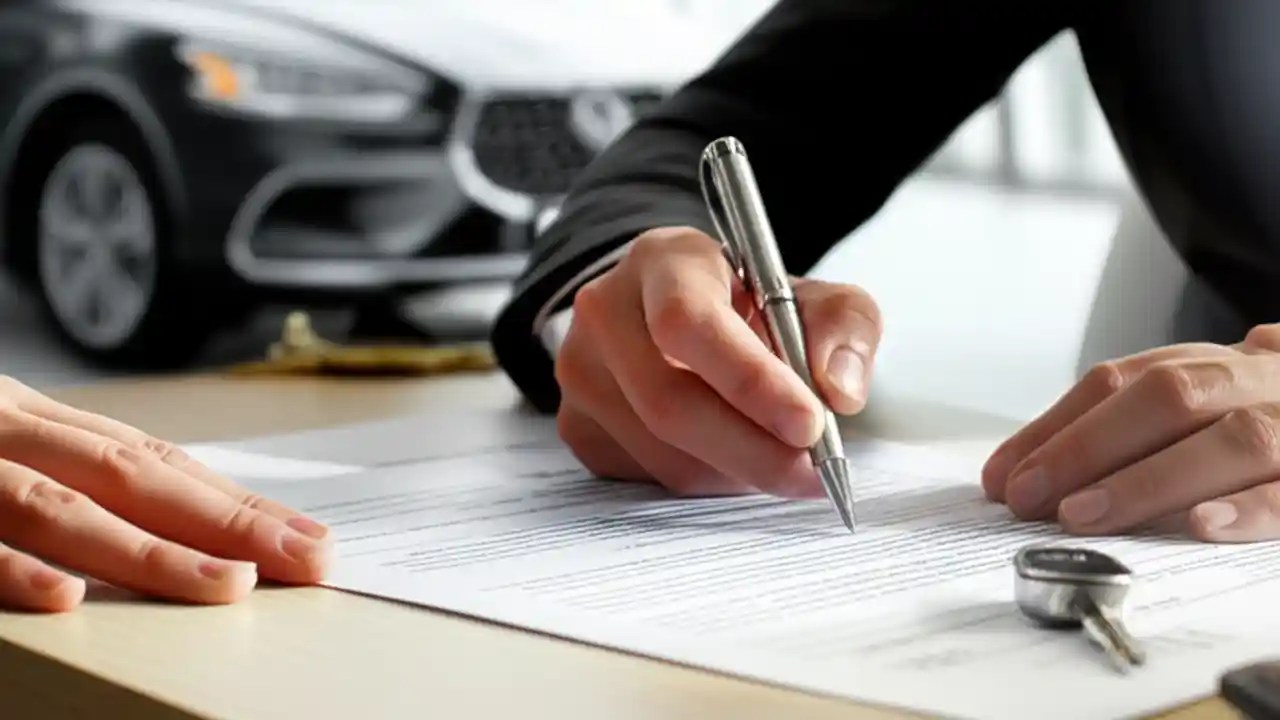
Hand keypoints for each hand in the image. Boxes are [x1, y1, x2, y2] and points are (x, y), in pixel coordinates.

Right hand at [0, 376, 330, 612]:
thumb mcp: (3, 444)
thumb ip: (68, 475)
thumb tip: (176, 527)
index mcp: (39, 421)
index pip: (157, 463)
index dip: (235, 503)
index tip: (307, 540)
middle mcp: (13, 433)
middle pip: (131, 477)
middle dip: (226, 523)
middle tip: (303, 559)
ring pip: (59, 506)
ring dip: (150, 549)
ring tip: (228, 584)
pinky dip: (15, 568)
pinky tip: (68, 595)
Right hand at [555, 226, 882, 497]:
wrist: (677, 316)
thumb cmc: (750, 307)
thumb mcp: (812, 296)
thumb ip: (843, 327)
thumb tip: (839, 392)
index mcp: (664, 261)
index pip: (689, 323)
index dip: (750, 381)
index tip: (810, 423)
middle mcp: (606, 311)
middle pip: (669, 402)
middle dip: (754, 451)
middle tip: (814, 473)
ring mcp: (582, 373)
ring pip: (663, 452)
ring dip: (736, 473)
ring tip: (782, 462)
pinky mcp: (578, 425)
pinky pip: (648, 477)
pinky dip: (707, 482)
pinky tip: (735, 459)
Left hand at [982, 324, 1279, 541]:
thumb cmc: (1259, 415)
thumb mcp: (1197, 406)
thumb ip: (1118, 432)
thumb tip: (1016, 474)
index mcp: (1211, 365)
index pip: (1120, 381)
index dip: (1057, 426)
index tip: (1004, 476)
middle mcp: (1256, 381)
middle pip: (1169, 398)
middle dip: (1089, 448)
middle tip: (1031, 498)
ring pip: (1233, 440)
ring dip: (1150, 480)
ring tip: (1085, 515)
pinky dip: (1249, 508)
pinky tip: (1200, 527)